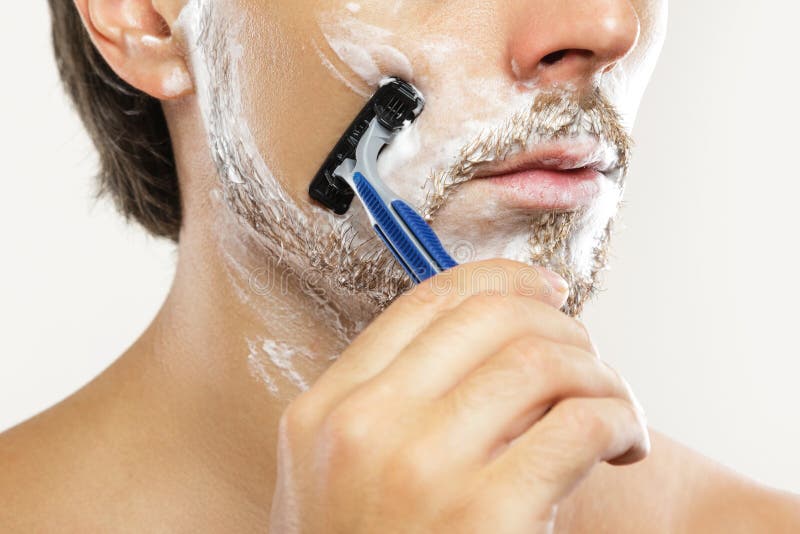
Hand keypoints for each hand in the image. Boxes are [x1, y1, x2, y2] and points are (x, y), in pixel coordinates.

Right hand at [269, 259, 648, 533]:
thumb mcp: (337, 480)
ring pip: (541, 361)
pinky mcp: (486, 518)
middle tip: (588, 355)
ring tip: (613, 405)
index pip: (424, 303)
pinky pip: (578, 423)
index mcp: (324, 411)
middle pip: (490, 318)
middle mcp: (363, 428)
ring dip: (600, 374)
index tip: (544, 289)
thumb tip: (489, 340)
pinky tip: (623, 444)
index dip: (499, 278)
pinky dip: (620, 421)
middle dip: (559, 322)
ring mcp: (420, 471)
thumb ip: (386, 408)